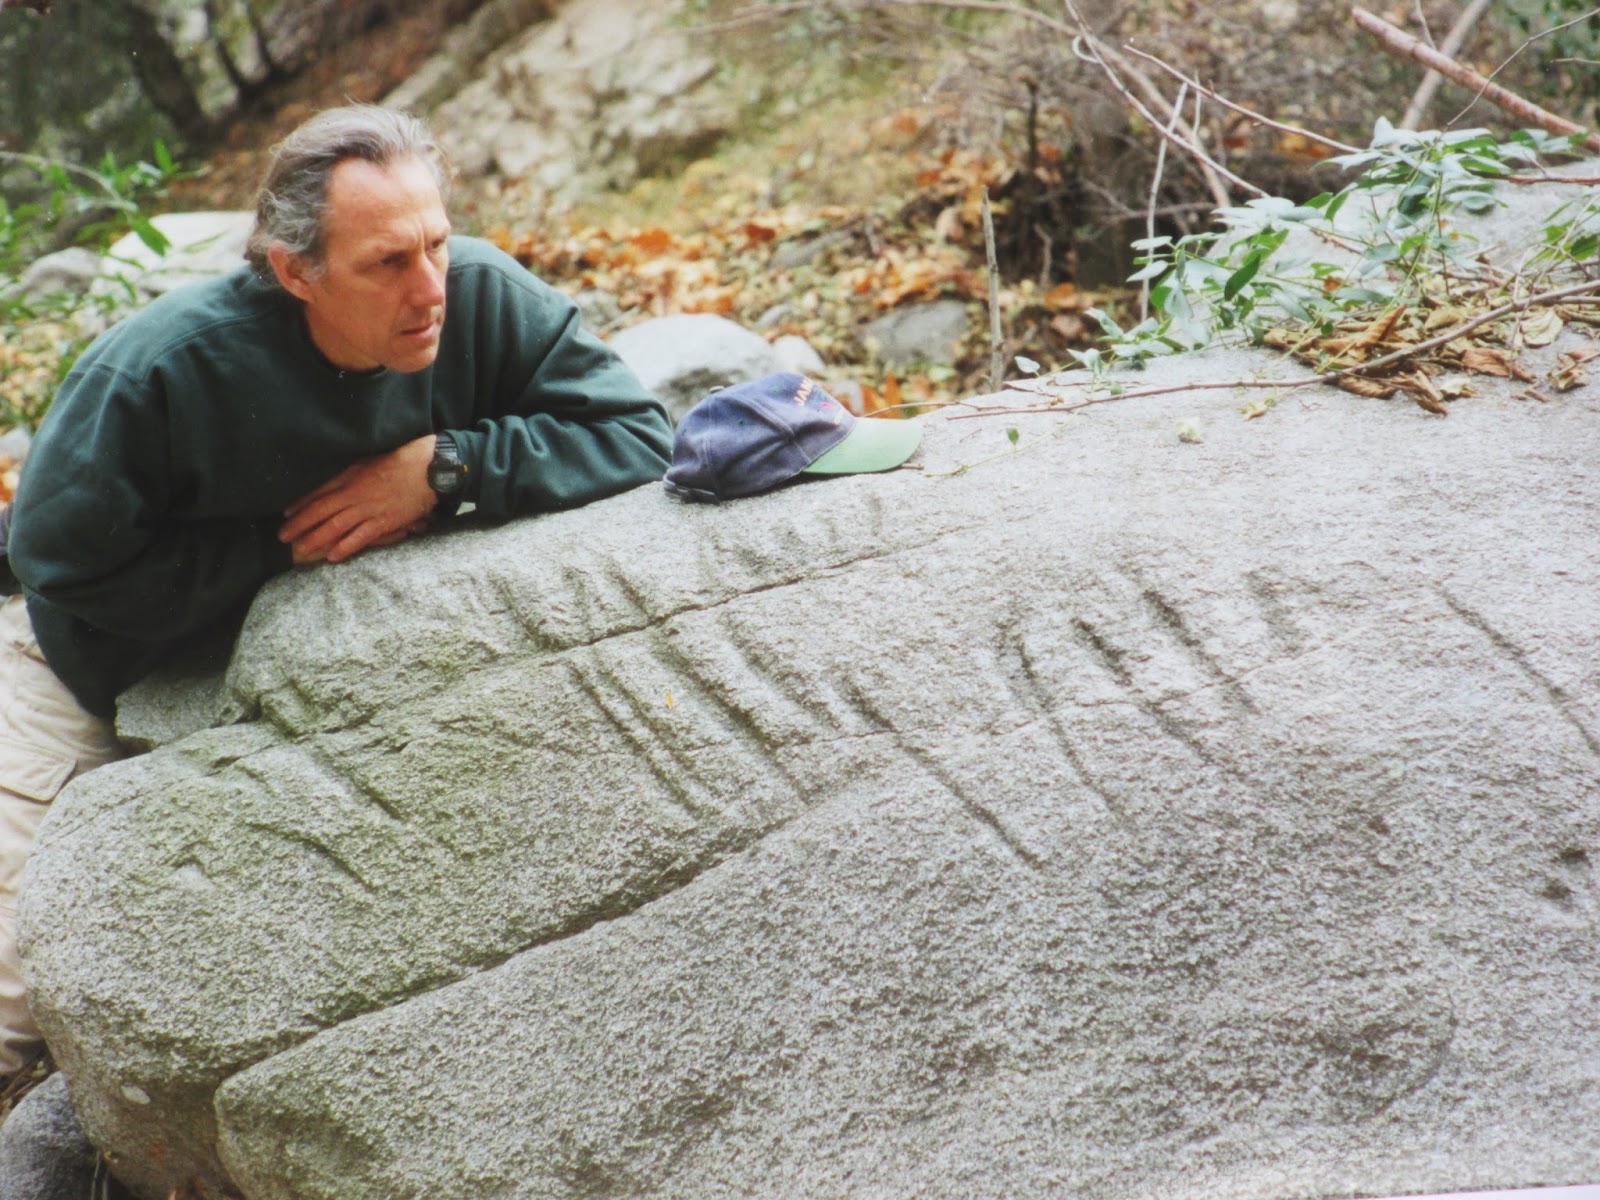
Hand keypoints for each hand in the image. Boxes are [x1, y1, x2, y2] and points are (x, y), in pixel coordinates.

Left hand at [280, 435, 438, 564]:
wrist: (428, 468)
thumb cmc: (400, 461)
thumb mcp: (368, 462)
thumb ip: (349, 475)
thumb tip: (331, 485)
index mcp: (351, 478)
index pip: (319, 493)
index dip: (301, 505)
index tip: (286, 514)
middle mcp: (356, 494)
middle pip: (322, 511)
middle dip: (300, 525)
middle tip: (283, 537)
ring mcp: (370, 509)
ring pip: (337, 526)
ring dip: (316, 538)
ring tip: (301, 549)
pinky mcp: (386, 522)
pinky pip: (361, 537)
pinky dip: (346, 546)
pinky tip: (332, 556)